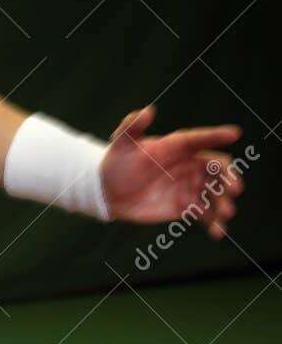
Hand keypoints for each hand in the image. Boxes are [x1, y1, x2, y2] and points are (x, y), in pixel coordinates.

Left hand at [101, 105, 243, 238]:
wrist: (108, 192)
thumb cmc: (116, 162)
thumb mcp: (122, 143)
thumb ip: (133, 126)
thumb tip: (147, 111)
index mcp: (178, 146)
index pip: (202, 139)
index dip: (217, 135)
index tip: (234, 133)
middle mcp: (189, 165)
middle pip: (217, 169)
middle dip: (228, 178)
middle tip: (234, 188)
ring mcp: (189, 186)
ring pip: (214, 194)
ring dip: (223, 203)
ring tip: (225, 213)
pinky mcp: (185, 207)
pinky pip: (205, 214)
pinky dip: (214, 223)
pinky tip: (217, 232)